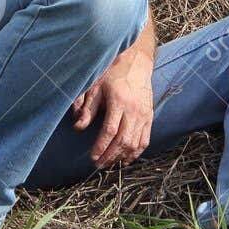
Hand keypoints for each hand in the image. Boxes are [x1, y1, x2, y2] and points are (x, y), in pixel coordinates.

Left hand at [70, 50, 154, 167]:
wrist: (137, 63)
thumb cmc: (113, 73)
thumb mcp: (96, 87)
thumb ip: (87, 108)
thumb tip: (78, 127)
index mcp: (119, 101)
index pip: (110, 130)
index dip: (101, 146)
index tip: (93, 156)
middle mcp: (133, 110)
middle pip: (122, 140)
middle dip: (110, 155)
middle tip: (99, 164)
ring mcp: (144, 115)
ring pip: (134, 143)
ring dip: (121, 156)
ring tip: (110, 163)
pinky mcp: (149, 117)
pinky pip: (145, 140)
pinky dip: (136, 152)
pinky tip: (126, 159)